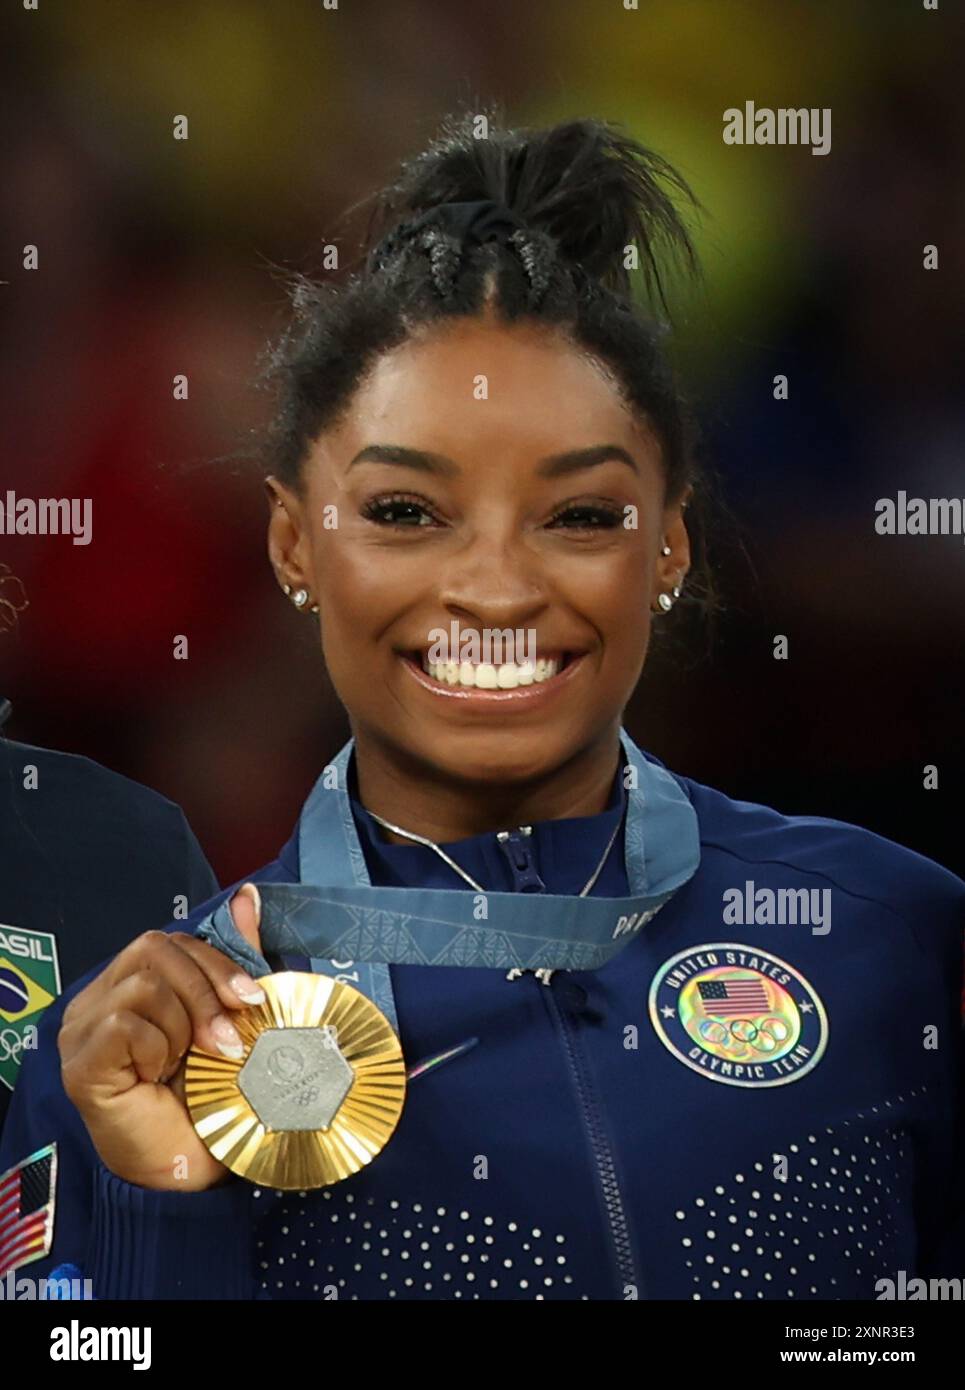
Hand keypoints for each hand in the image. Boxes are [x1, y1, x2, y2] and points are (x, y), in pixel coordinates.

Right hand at [59, 883, 264, 1191]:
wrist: (192, 1169)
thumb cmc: (207, 1096)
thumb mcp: (230, 1019)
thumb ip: (233, 960)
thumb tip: (247, 897)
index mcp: (128, 986)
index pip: (167, 942)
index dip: (215, 963)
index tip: (253, 998)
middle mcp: (96, 1002)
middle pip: (154, 950)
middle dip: (206, 990)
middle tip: (229, 1039)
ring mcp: (81, 1033)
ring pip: (142, 985)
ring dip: (185, 1026)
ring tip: (189, 1063)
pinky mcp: (80, 1065)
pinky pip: (124, 1024)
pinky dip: (158, 1047)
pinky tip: (160, 1077)